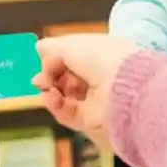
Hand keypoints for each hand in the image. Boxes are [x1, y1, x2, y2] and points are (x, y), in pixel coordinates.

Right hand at [31, 34, 139, 149]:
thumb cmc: (102, 60)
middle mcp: (101, 76)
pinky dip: (55, 104)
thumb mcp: (72, 46)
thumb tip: (40, 48)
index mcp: (104, 53)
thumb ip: (53, 49)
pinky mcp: (91, 121)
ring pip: (65, 96)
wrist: (126, 91)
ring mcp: (97, 100)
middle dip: (50, 75)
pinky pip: (67, 113)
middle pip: (68, 77)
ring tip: (44, 85)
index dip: (58, 55)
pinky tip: (49, 96)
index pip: (77, 54)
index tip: (42, 55)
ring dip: (51, 89)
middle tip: (39, 77)